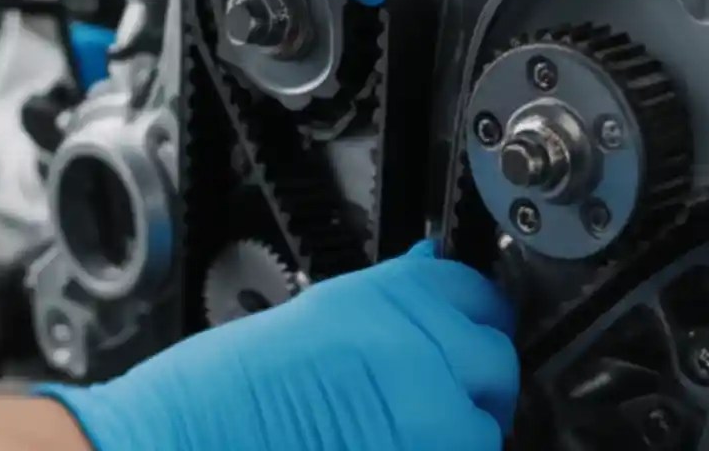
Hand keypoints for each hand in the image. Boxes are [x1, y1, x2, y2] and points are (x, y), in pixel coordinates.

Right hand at [38, 240, 519, 450]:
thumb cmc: (213, 399)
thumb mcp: (309, 320)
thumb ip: (386, 303)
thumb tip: (432, 274)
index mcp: (384, 296)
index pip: (477, 293)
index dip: (474, 315)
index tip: (472, 327)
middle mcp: (415, 349)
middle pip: (495, 362)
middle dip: (471, 382)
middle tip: (429, 399)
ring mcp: (425, 418)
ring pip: (484, 427)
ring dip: (457, 433)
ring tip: (394, 434)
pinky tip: (383, 448)